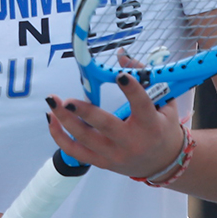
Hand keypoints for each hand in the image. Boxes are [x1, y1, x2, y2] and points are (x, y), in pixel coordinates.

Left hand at [44, 73, 184, 180]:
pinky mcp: (102, 162)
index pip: (142, 106)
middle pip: (104, 126)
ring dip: (65, 121)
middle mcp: (131, 142)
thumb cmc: (162, 127)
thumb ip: (144, 76)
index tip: (120, 77)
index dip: (132, 91)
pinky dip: (60, 137)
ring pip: (84, 139)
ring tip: (53, 103)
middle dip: (84, 113)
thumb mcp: (164, 102)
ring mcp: (114, 155)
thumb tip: (121, 55)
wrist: (162, 162)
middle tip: (67, 101)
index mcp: (151, 126)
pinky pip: (75, 152)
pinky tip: (52, 120)